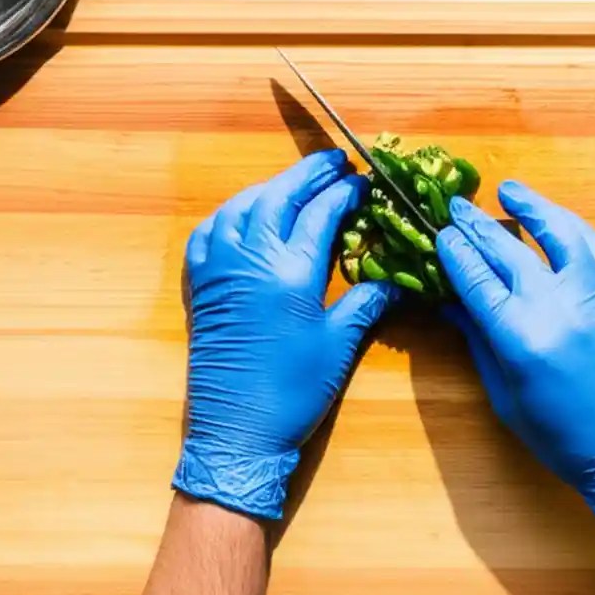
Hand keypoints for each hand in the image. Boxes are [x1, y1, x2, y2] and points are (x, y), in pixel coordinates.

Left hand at [178, 151, 400, 519]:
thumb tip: (394, 280)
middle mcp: (250, 261)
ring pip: (241, 207)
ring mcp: (219, 270)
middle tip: (335, 162)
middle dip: (308, 174)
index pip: (320, 213)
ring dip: (270, 187)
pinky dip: (229, 213)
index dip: (345, 191)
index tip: (364, 182)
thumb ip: (364, 303)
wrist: (236, 433)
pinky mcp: (200, 287)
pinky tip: (244, 214)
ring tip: (295, 183)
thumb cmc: (293, 392)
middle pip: (279, 197)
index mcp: (290, 273)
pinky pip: (209, 233)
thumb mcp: (338, 346)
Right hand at [436, 181, 594, 543]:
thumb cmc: (562, 437)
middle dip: (479, 224)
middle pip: (511, 250)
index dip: (456, 252)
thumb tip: (452, 303)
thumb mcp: (506, 397)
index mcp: (523, 338)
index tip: (441, 233)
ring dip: (535, 207)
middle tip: (457, 204)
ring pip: (563, 232)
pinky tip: (561, 226)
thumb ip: (479, 343)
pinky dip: (577, 233)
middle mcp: (561, 307)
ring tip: (511, 191)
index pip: (478, 279)